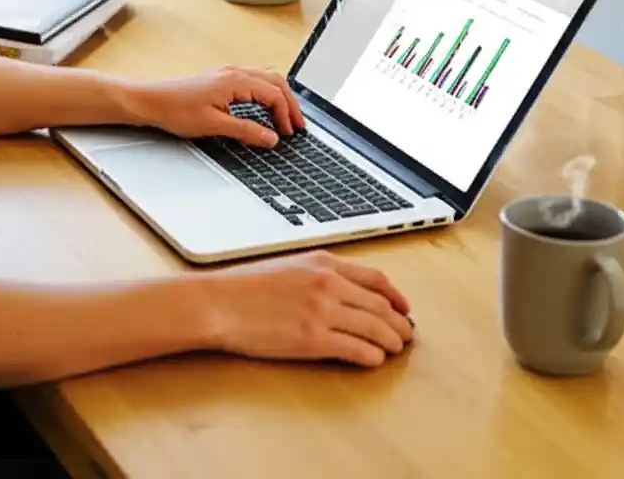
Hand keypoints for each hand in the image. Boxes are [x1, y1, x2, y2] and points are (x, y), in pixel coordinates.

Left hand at [128, 67, 305, 147]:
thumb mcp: (214, 125)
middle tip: (296, 125)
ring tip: (284, 118)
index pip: (274, 94)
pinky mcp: (220, 81)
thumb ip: (246, 131)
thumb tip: (270, 138)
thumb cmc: (175, 110)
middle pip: (275, 83)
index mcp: (236, 81)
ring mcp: (227, 75)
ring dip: (278, 98)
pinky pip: (252, 83)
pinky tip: (262, 111)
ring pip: (265, 81)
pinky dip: (264, 96)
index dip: (285, 115)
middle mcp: (234, 73)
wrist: (150, 101)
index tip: (287, 133)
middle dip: (289, 104)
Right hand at [204, 251, 413, 366]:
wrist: (217, 303)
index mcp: (322, 264)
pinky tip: (374, 360)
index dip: (396, 296)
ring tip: (394, 349)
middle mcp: (328, 284)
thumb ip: (317, 274)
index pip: (375, 278)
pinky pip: (356, 349)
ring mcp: (322, 312)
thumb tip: (343, 291)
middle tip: (405, 335)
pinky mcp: (313, 339)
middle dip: (399, 323)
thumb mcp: (287, 267)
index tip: (404, 307)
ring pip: (375, 327)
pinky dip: (372, 356)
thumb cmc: (243, 288)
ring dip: (391, 341)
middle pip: (381, 305)